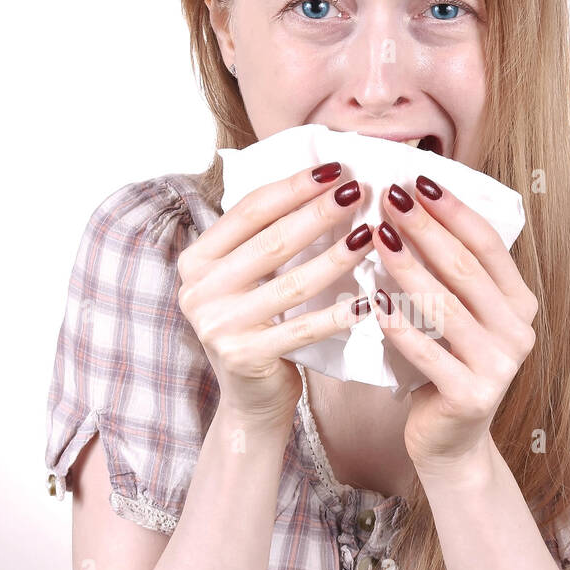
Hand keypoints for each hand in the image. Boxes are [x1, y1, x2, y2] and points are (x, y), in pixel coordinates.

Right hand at [176, 162, 373, 427]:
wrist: (251, 401)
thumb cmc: (260, 329)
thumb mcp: (248, 280)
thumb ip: (265, 239)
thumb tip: (322, 183)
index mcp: (197, 259)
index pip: (250, 210)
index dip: (295, 186)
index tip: (335, 168)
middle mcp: (198, 289)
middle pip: (272, 241)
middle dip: (321, 212)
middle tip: (360, 191)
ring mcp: (217, 324)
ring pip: (291, 283)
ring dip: (337, 257)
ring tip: (372, 235)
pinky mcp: (244, 357)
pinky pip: (302, 329)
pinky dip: (338, 313)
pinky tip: (369, 299)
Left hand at [368, 176, 537, 472]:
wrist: (450, 441)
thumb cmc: (444, 365)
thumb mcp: (457, 315)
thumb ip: (449, 273)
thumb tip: (409, 205)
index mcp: (520, 303)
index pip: (487, 244)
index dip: (453, 209)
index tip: (417, 179)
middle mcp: (519, 331)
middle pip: (464, 268)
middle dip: (424, 228)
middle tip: (387, 197)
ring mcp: (500, 366)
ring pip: (444, 305)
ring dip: (407, 267)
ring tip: (374, 238)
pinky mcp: (472, 395)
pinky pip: (428, 352)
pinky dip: (399, 324)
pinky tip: (373, 299)